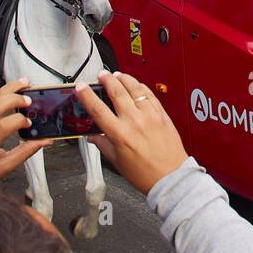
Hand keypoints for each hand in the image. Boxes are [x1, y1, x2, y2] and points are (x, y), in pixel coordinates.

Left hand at [0, 78, 47, 193]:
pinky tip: (9, 95)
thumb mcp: (1, 168)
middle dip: (14, 97)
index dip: (19, 120)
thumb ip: (24, 153)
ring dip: (7, 90)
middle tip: (28, 98)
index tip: (28, 123)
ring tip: (23, 85)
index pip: (3, 125)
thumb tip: (42, 141)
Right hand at [77, 71, 187, 194]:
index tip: (81, 87)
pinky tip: (136, 84)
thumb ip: (104, 145)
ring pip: (135, 88)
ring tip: (117, 75)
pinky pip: (150, 95)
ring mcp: (150, 116)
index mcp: (120, 135)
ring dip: (124, 78)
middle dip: (106, 80)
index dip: (87, 96)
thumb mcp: (118, 162)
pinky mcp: (162, 115)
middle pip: (117, 92)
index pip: (98, 109)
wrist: (171, 177)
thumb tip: (93, 137)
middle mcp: (134, 121)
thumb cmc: (145, 174)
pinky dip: (141, 86)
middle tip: (101, 75)